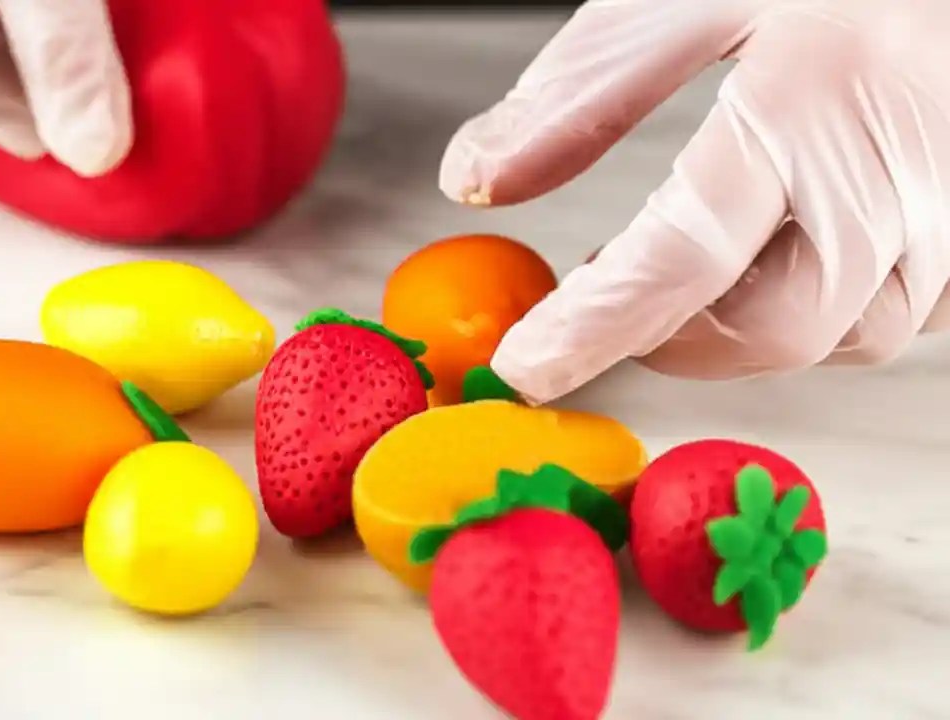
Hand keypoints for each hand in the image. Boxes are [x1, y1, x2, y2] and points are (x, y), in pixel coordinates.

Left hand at [441, 0, 949, 403]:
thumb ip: (582, 94)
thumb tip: (478, 174)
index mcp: (813, 96)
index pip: (680, 257)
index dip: (592, 327)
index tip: (528, 366)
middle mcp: (900, 167)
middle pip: (774, 328)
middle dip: (676, 337)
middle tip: (617, 289)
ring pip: (848, 336)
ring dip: (750, 324)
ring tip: (704, 256)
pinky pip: (907, 311)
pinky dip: (830, 305)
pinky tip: (791, 247)